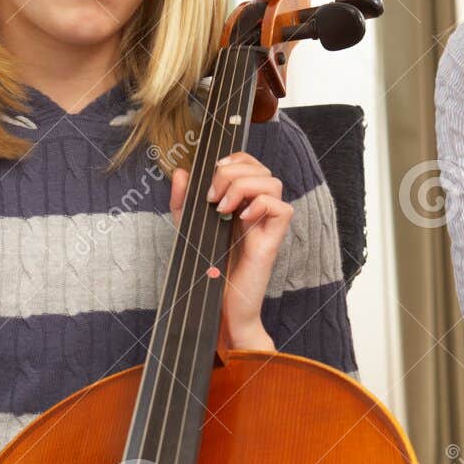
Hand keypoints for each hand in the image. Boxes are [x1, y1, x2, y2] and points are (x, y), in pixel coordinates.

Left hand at [170, 153, 292, 351]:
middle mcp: (257, 210)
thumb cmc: (206, 270)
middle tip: (212, 196)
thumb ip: (183, 201)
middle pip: (261, 168)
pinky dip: (261, 205)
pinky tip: (242, 218)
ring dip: (244, 187)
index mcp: (241, 202)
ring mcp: (266, 225)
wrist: (215, 305)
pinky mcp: (272, 240)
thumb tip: (181, 172)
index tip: (213, 172)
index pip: (250, 164)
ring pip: (273, 182)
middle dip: (232, 172)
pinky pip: (282, 208)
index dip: (235, 159)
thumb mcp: (188, 228)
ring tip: (223, 208)